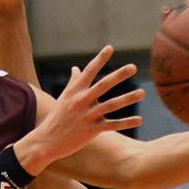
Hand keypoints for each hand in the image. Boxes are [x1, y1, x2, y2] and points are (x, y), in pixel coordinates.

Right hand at [14, 45, 141, 171]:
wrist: (46, 141)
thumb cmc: (56, 118)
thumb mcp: (63, 98)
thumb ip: (73, 82)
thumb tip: (76, 68)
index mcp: (75, 91)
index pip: (89, 71)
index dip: (100, 59)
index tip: (110, 48)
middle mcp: (81, 101)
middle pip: (103, 85)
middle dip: (118, 75)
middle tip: (133, 67)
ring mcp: (87, 115)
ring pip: (111, 105)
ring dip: (128, 99)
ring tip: (142, 93)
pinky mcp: (91, 130)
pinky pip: (112, 125)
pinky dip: (126, 123)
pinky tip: (139, 120)